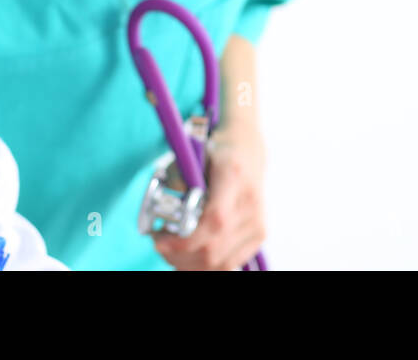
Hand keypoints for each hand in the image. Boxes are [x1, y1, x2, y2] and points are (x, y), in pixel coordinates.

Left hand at [152, 120, 266, 269]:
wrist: (247, 150)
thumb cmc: (214, 152)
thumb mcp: (191, 155)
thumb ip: (176, 179)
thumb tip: (162, 209)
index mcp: (233, 176)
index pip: (214, 221)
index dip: (185, 239)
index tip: (159, 238)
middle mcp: (250, 203)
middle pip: (214, 248)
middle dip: (178, 253)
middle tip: (158, 242)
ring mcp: (258, 222)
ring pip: (219, 262)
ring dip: (188, 263)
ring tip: (169, 250)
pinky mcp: (259, 235)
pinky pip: (228, 264)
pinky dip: (203, 266)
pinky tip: (186, 257)